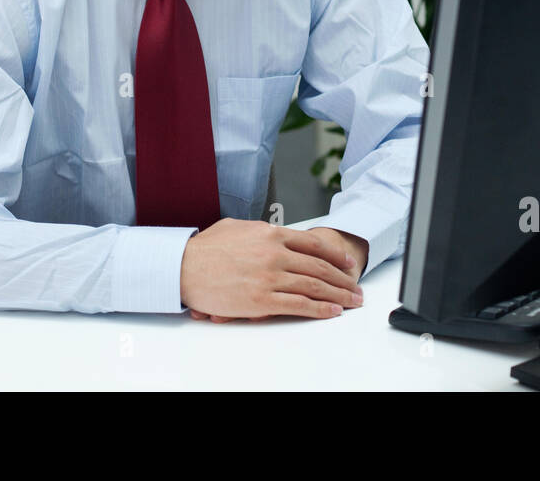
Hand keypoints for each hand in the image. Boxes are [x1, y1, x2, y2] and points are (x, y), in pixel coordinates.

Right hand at [181, 218, 362, 321]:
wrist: (182, 267)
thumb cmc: (206, 248)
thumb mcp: (238, 227)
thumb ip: (261, 231)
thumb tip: (274, 232)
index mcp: (270, 233)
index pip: (313, 243)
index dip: (335, 255)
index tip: (347, 264)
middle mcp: (274, 253)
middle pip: (319, 266)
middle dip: (342, 279)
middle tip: (357, 288)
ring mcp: (269, 277)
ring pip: (314, 286)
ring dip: (338, 295)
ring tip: (352, 302)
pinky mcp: (261, 300)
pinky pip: (298, 305)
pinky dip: (319, 309)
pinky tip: (332, 312)